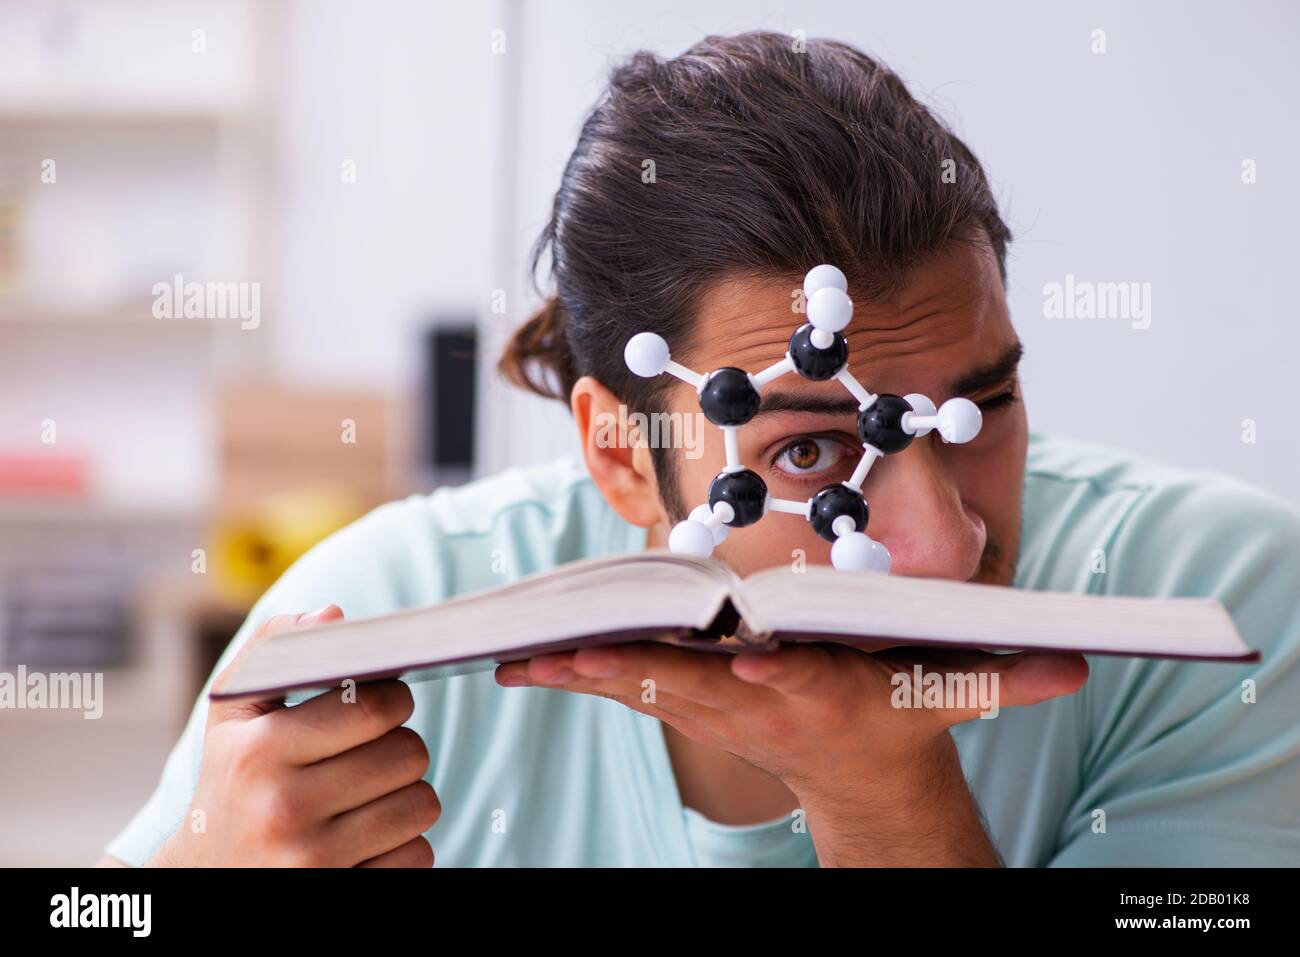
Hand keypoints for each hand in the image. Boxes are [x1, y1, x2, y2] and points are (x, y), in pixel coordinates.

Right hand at [151, 606, 440, 867]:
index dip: (392, 699)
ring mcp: (315, 862)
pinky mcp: (345, 897)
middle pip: (409, 754)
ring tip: (368, 795)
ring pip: (422, 803)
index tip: (380, 705)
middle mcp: (285, 809)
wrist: (204, 880)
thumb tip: (333, 614)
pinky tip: (365, 839)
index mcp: (260, 752)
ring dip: (407, 795)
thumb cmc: (232, 780)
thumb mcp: (233, 713)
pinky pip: (420, 855)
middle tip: (372, 752)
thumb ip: (276, 649)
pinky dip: (403, 845)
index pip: (377, 707)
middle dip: (400, 747)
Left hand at [495, 641, 1086, 864]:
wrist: (856, 769)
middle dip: (632, 670)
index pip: (792, 686)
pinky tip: (520, 660)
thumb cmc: (896, 715)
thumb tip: (1072, 666)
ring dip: (581, 671)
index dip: (766, 677)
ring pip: (641, 685)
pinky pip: (625, 684)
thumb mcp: (952, 697)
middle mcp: (756, 702)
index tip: (740, 663)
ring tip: (518, 654)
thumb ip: (1003, 677)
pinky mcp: (689, 700)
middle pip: (689, 686)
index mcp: (819, 694)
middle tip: (571, 652)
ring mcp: (716, 706)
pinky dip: (575, 672)